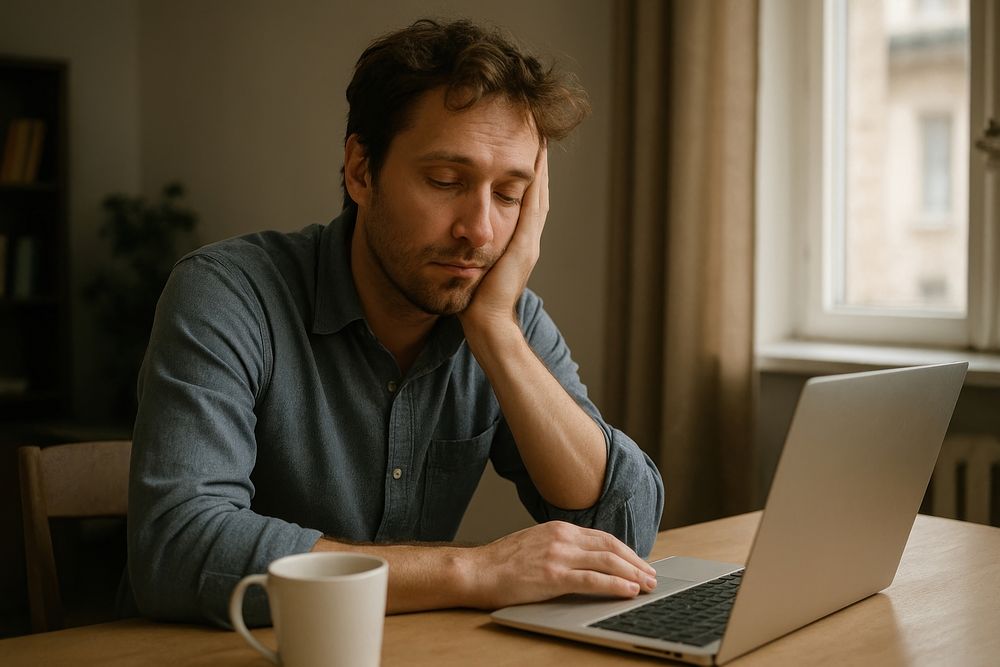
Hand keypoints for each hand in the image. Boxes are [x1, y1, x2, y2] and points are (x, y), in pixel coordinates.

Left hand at [458, 144, 547, 333]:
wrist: (488, 324)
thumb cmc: (476, 303)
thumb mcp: (475, 268)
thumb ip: (472, 251)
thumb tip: (457, 236)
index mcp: (517, 245)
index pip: (525, 204)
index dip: (528, 180)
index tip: (525, 154)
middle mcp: (528, 240)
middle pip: (536, 196)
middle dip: (537, 168)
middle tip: (537, 138)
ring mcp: (528, 243)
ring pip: (538, 197)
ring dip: (539, 170)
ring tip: (538, 142)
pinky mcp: (523, 246)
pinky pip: (532, 208)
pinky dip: (535, 185)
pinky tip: (534, 164)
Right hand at [463, 521, 657, 608]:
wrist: (475, 570)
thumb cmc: (501, 563)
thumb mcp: (535, 544)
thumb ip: (560, 547)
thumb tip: (585, 560)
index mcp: (559, 528)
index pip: (602, 537)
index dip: (626, 551)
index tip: (640, 563)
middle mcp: (562, 537)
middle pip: (611, 547)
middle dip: (636, 562)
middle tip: (652, 576)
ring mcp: (558, 554)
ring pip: (607, 561)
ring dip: (632, 573)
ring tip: (647, 585)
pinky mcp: (553, 575)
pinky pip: (592, 580)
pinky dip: (615, 585)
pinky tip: (628, 591)